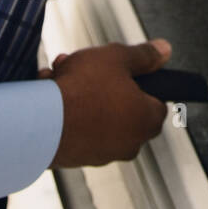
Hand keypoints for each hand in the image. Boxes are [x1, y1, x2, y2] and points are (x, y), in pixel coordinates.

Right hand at [39, 39, 170, 167]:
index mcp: (146, 120)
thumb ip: (144, 55)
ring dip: (81, 94)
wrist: (43, 122)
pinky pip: (77, 128)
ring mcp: (103, 154)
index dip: (143, 82)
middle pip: (123, 105)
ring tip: (62, 75)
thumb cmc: (83, 90)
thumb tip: (164, 50)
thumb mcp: (117, 58)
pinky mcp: (77, 158)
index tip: (127, 71)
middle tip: (88, 67)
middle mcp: (129, 143)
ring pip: (97, 114)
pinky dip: (67, 112)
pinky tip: (51, 93)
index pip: (158, 101)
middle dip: (103, 83)